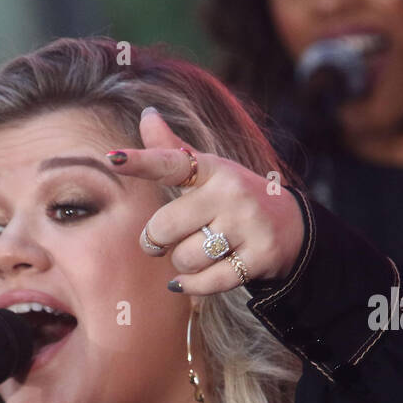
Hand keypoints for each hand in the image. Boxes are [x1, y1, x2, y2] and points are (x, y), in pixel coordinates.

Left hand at [104, 107, 304, 295]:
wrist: (290, 227)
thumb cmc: (232, 199)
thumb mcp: (207, 172)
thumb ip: (173, 151)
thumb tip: (147, 115)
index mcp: (213, 169)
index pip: (170, 163)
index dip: (140, 162)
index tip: (112, 158)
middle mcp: (231, 193)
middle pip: (164, 227)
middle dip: (156, 241)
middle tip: (162, 242)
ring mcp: (248, 225)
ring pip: (185, 258)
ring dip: (182, 265)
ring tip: (197, 254)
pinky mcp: (259, 257)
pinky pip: (207, 282)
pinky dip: (192, 286)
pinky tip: (190, 280)